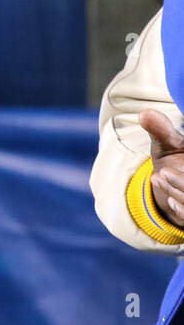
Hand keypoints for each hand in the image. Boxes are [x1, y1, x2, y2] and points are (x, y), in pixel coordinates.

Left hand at [140, 109, 183, 227]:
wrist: (173, 184)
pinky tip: (170, 202)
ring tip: (159, 178)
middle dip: (182, 182)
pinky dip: (183, 211)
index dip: (181, 175)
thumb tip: (144, 114)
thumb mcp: (168, 144)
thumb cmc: (177, 160)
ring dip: (178, 190)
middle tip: (163, 172)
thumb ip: (161, 131)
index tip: (165, 169)